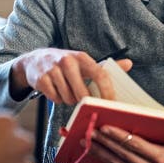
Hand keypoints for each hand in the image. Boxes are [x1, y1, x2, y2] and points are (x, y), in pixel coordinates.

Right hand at [10, 48, 132, 104]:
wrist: (34, 60)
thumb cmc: (65, 63)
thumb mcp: (83, 62)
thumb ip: (105, 67)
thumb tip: (129, 63)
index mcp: (82, 57)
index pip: (100, 75)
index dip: (107, 92)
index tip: (111, 105)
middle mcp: (67, 61)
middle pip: (82, 93)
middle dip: (83, 100)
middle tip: (79, 96)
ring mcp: (53, 70)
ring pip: (68, 98)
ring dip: (68, 99)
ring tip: (64, 88)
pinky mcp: (41, 79)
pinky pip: (55, 99)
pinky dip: (57, 99)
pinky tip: (54, 89)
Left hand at [86, 123, 163, 162]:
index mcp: (158, 157)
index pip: (134, 144)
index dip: (118, 136)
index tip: (106, 128)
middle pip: (121, 152)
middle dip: (103, 141)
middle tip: (90, 131)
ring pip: (115, 161)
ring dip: (99, 151)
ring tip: (86, 141)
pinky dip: (104, 159)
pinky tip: (95, 152)